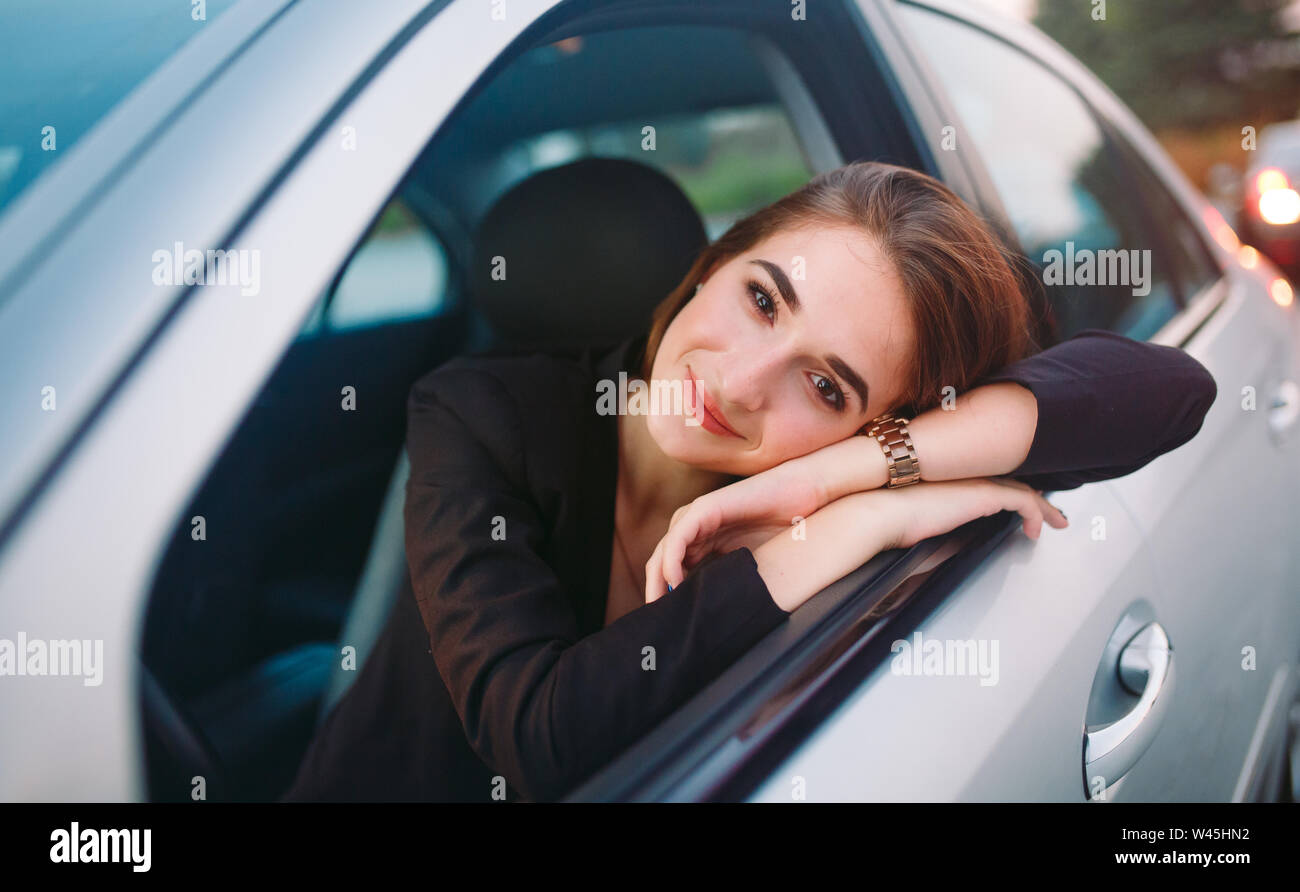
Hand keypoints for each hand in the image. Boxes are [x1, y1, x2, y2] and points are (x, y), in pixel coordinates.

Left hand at [644, 458, 826, 603]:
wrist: (803, 496)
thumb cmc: (783, 529)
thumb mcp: (749, 565)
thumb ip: (728, 582)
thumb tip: (715, 620)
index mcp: (703, 542)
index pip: (672, 571)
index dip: (665, 596)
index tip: (667, 623)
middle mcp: (696, 529)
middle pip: (661, 562)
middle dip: (655, 590)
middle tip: (657, 620)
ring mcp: (698, 517)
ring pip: (664, 550)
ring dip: (658, 578)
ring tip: (661, 605)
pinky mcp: (706, 508)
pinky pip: (679, 536)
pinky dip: (672, 558)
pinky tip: (675, 581)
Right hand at [870, 477, 1067, 551]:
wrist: (881, 512)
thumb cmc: (890, 523)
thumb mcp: (921, 531)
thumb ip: (943, 536)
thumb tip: (952, 551)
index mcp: (951, 485)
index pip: (990, 485)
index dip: (1010, 494)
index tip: (1022, 507)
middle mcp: (966, 479)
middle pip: (1011, 486)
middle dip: (1034, 501)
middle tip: (1050, 514)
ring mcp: (975, 484)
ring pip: (1022, 492)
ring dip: (1042, 508)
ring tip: (1057, 522)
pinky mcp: (983, 494)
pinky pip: (1022, 501)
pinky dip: (1035, 513)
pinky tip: (1037, 530)